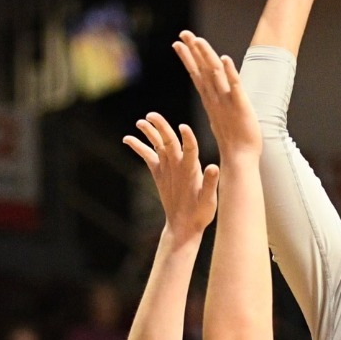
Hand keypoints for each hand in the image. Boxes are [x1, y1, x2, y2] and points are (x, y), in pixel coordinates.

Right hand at [124, 110, 215, 241]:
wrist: (185, 224)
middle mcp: (180, 163)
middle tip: (151, 116)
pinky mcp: (159, 172)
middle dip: (162, 127)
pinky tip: (127, 139)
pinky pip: (148, 156)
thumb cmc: (200, 214)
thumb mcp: (207, 201)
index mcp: (192, 168)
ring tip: (140, 123)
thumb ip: (210, 184)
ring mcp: (168, 166)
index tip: (183, 127)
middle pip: (170, 140)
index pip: (190, 148)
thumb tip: (213, 167)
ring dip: (150, 133)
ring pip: (158, 144)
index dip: (187, 138)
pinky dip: (139, 147)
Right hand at [174, 32, 261, 157]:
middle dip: (192, 50)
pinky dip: (229, 72)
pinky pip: (234, 86)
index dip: (188, 57)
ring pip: (214, 74)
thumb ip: (216, 101)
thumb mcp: (221, 115)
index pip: (197, 73)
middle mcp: (215, 97)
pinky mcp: (240, 106)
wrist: (241, 158)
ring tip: (197, 40)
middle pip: (202, 69)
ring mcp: (227, 101)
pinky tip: (224, 59)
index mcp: (210, 99)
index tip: (177, 43)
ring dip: (206, 56)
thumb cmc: (233, 139)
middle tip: (182, 33)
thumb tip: (211, 93)